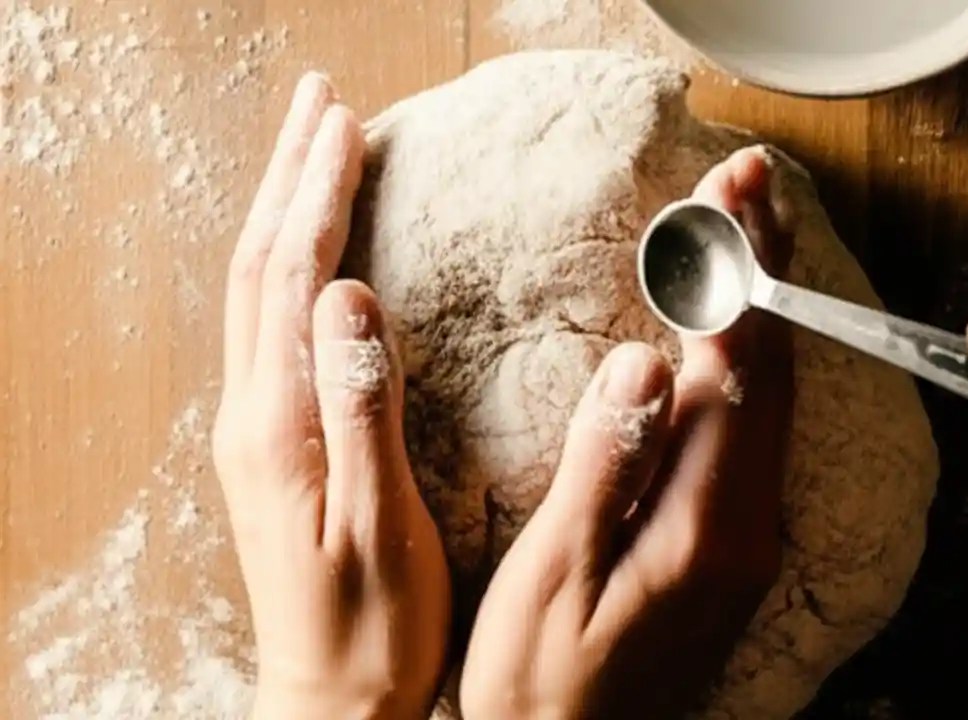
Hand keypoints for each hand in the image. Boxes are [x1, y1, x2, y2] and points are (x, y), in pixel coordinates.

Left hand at [212, 74, 449, 718]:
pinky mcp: (274, 441)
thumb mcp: (374, 519)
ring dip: (284, 212)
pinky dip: (291, 264)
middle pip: (261, 267)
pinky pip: (274, 325)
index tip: (346, 125)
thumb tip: (350, 295)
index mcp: (278, 423)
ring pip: (260, 291)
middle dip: (290, 177)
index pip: (291, 278)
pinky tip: (317, 254)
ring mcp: (257, 427)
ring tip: (316, 153)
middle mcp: (254, 413)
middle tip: (323, 107)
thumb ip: (359, 406)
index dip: (317, 195)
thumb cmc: (370, 621)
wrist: (329, 692)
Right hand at [459, 147, 795, 719]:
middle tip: (750, 182)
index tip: (729, 197)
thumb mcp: (555, 576)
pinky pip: (757, 427)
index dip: (735, 277)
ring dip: (763, 305)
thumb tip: (645, 364)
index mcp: (704, 526)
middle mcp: (745, 524)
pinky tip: (736, 325)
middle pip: (772, 372)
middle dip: (764, 269)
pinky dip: (750, 357)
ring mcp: (746, 534)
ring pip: (772, 396)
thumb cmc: (543, 676)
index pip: (735, 373)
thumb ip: (605, 468)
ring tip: (749, 225)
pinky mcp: (731, 541)